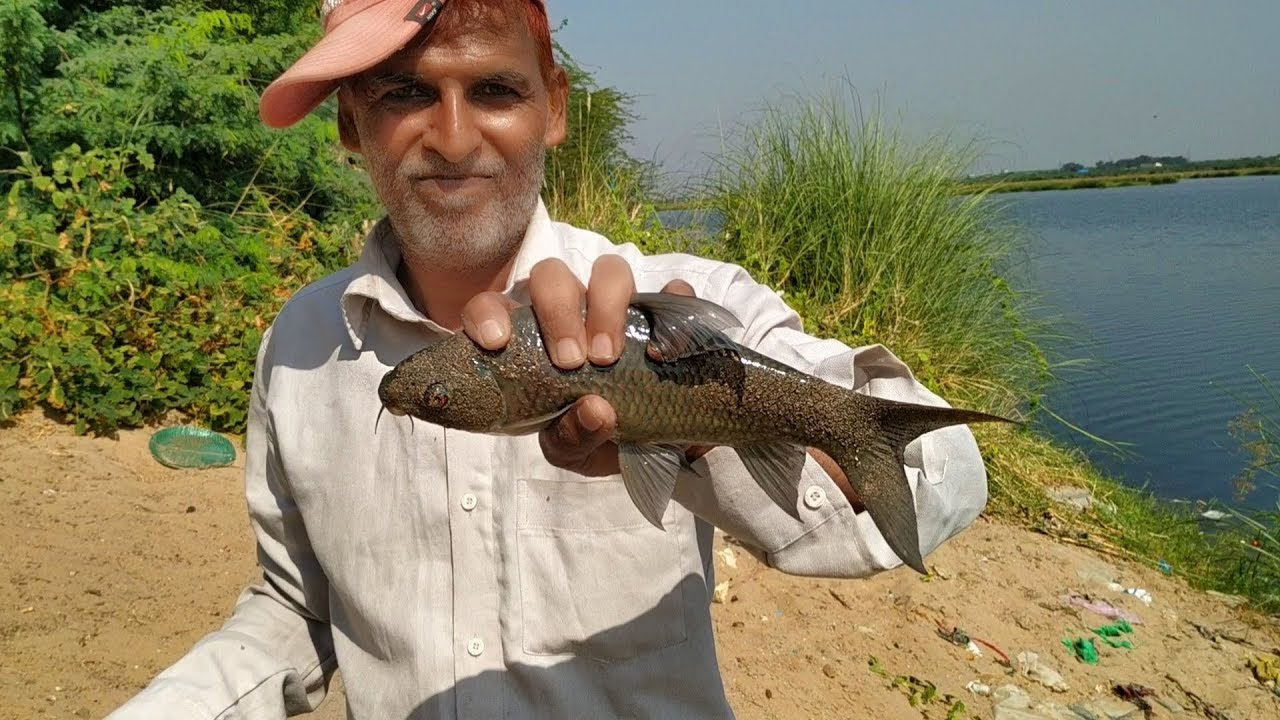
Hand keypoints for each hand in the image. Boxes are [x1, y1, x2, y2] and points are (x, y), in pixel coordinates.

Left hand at [460, 256, 698, 475]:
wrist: (646, 445)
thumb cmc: (589, 436)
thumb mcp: (572, 450)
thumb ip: (571, 438)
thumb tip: (596, 410)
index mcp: (528, 339)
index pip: (491, 307)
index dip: (488, 313)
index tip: (496, 341)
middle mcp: (568, 311)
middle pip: (552, 277)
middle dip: (559, 312)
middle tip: (571, 361)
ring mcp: (616, 306)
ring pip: (608, 272)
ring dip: (607, 306)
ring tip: (610, 356)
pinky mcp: (661, 313)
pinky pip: (670, 291)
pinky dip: (672, 303)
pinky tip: (669, 343)